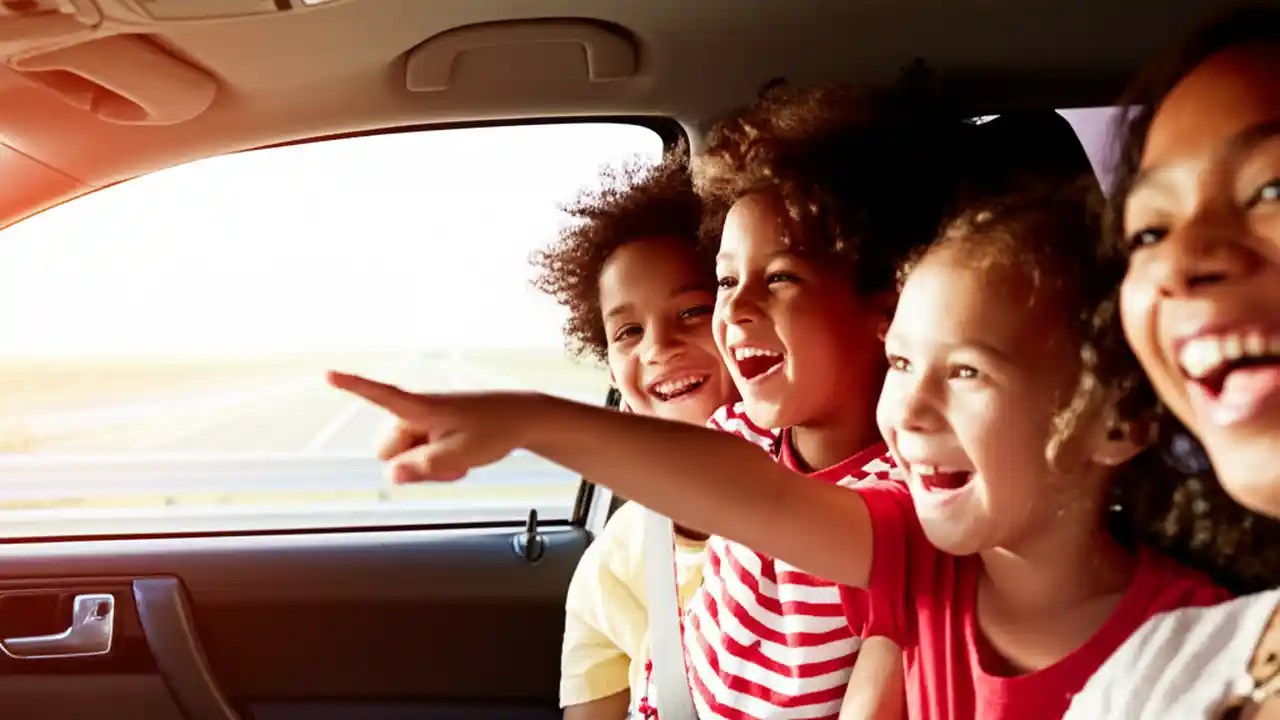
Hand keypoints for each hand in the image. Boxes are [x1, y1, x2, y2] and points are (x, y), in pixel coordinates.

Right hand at [326, 371, 535, 482]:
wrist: (521, 418)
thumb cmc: (494, 431)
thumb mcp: (460, 456)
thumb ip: (423, 467)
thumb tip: (390, 475)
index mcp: (420, 407)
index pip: (380, 394)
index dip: (353, 386)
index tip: (328, 373)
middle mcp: (415, 411)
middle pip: (386, 451)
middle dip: (408, 464)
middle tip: (449, 462)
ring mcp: (423, 421)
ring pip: (402, 458)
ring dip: (424, 465)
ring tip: (458, 457)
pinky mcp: (431, 429)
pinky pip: (417, 456)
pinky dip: (434, 463)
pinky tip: (459, 460)